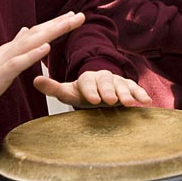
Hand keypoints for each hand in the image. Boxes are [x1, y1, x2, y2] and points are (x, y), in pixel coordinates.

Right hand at [0, 11, 85, 123]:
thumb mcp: (1, 66)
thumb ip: (14, 49)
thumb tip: (25, 31)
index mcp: (9, 51)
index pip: (36, 34)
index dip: (54, 25)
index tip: (73, 18)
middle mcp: (7, 51)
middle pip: (36, 34)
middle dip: (59, 24)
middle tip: (80, 16)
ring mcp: (1, 62)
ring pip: (29, 43)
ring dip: (49, 32)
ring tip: (68, 24)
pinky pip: (16, 64)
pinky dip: (31, 54)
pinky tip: (46, 48)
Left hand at [33, 70, 152, 107]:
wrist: (99, 89)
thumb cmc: (82, 92)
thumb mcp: (67, 91)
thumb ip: (52, 87)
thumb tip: (35, 80)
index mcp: (86, 77)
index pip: (87, 81)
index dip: (90, 90)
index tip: (93, 99)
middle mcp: (103, 77)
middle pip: (106, 82)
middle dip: (108, 91)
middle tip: (110, 100)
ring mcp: (117, 81)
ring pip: (122, 85)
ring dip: (126, 93)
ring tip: (129, 103)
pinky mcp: (128, 87)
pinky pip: (135, 88)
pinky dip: (140, 94)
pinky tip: (146, 101)